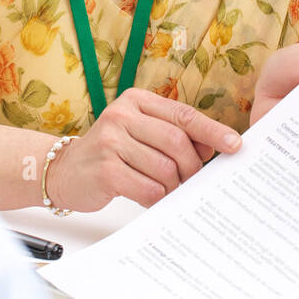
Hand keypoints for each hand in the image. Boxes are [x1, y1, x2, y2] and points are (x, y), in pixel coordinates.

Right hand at [47, 88, 242, 212]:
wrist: (64, 170)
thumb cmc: (111, 152)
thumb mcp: (140, 132)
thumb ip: (172, 133)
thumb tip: (214, 146)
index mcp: (136, 101)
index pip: (183, 114)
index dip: (212, 130)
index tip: (234, 145)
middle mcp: (122, 115)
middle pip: (177, 142)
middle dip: (192, 167)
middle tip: (193, 181)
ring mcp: (111, 142)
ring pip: (164, 168)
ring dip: (173, 186)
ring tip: (168, 190)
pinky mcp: (105, 170)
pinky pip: (147, 189)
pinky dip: (156, 198)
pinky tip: (149, 197)